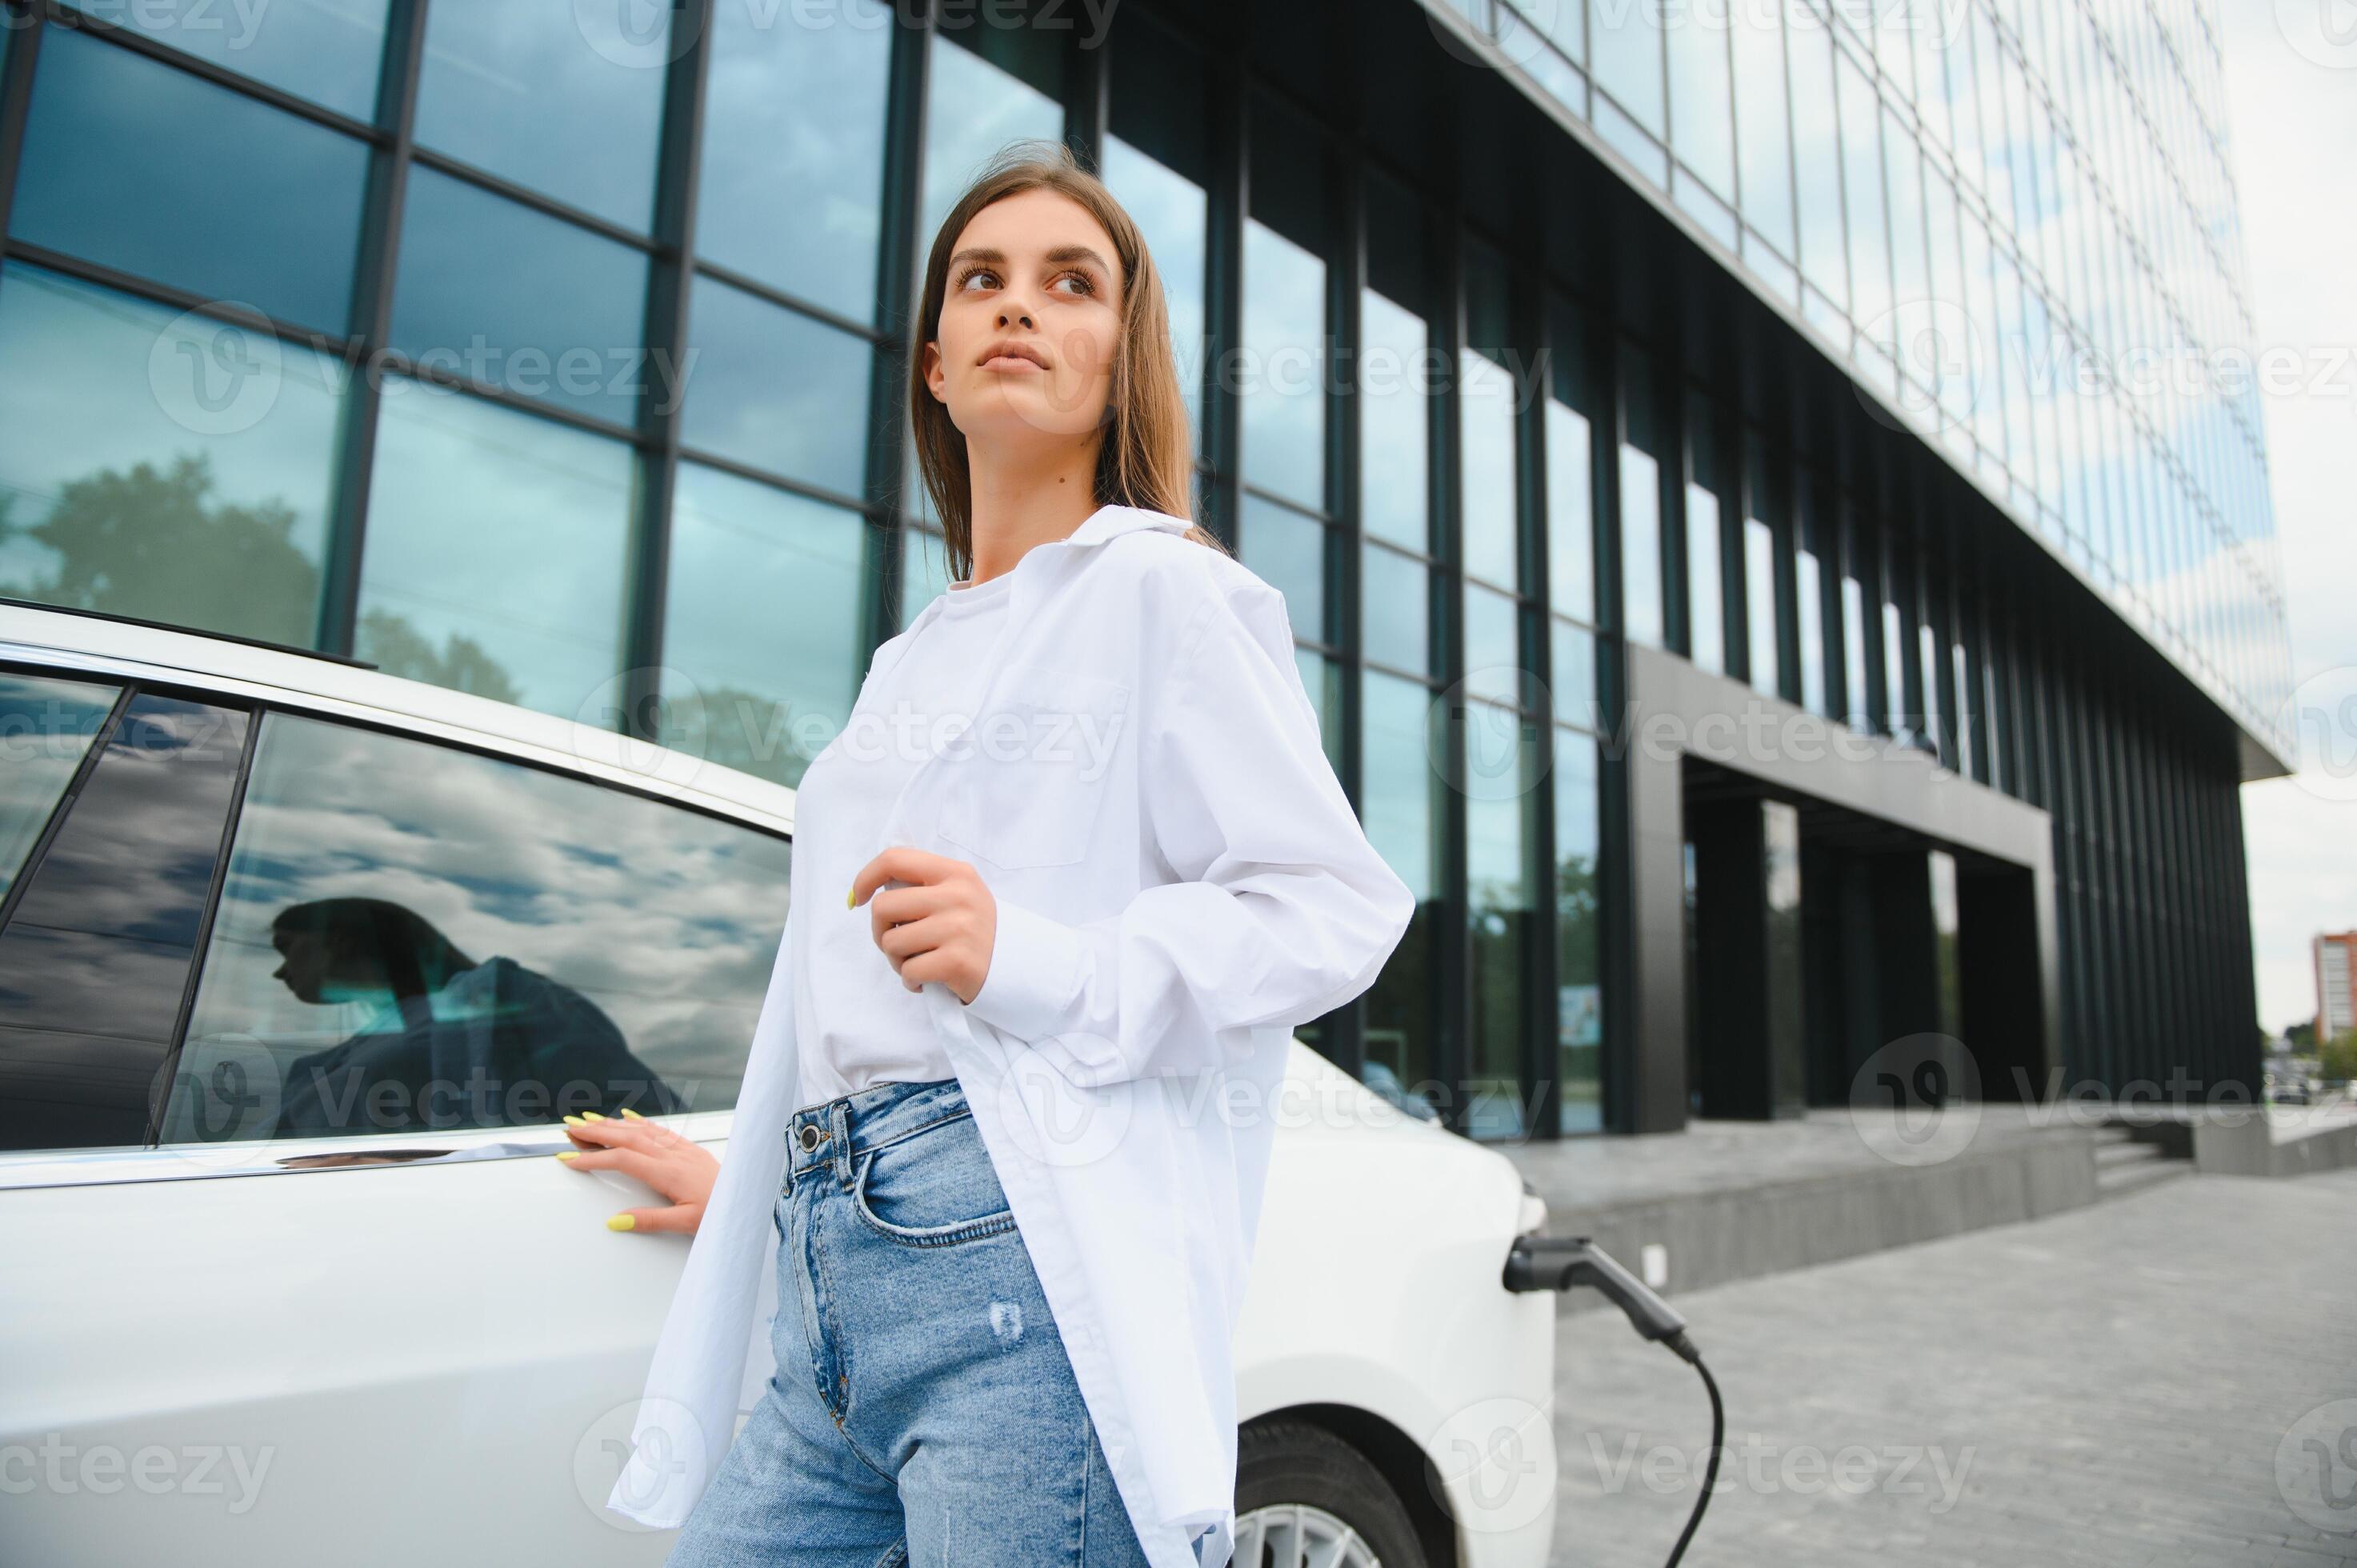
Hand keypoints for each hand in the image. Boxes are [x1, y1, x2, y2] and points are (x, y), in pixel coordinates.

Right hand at [558, 1110, 720, 1234]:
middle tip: (569, 1126)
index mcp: (670, 1173)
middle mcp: (674, 1155)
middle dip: (596, 1131)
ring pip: (641, 1130)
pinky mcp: (690, 1149)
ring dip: (613, 1123)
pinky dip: (639, 1122)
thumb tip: (615, 1221)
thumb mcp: (686, 1224)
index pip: (623, 1160)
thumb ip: (650, 1221)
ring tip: (587, 1120)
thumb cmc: (721, 1212)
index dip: (594, 1158)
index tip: (569, 1158)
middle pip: (627, 1137)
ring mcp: (682, 1149)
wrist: (749, 1198)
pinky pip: (659, 1130)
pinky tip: (626, 1117)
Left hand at [850, 846, 996, 1003]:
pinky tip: (926, 980)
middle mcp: (957, 895)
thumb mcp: (958, 893)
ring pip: (891, 942)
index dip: (865, 877)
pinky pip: (908, 970)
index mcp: (954, 872)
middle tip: (899, 944)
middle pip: (883, 907)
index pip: (894, 860)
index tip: (858, 898)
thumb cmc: (975, 930)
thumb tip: (872, 888)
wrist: (1017, 965)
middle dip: (880, 931)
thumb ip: (923, 885)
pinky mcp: (957, 961)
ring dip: (896, 960)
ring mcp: (958, 928)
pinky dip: (910, 980)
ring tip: (917, 963)